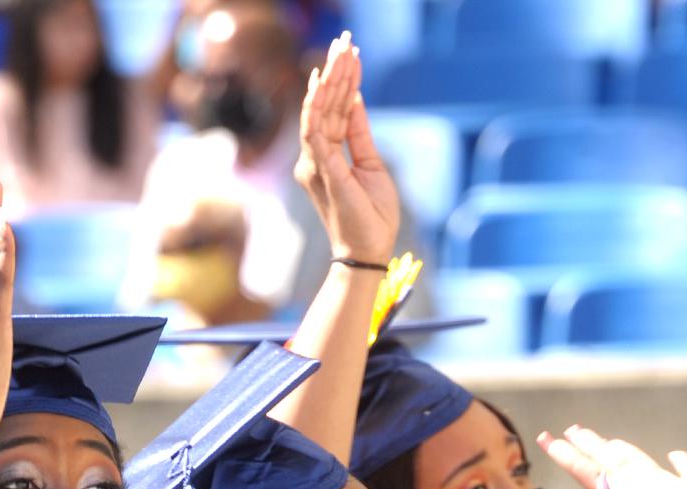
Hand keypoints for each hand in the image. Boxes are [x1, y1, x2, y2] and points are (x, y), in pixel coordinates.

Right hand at [294, 31, 398, 263]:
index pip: (333, 111)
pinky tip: (321, 81)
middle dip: (335, 71)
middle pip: (324, 105)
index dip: (342, 82)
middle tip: (345, 40)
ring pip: (319, 111)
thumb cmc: (371, 215)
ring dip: (329, 79)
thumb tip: (355, 101)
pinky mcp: (323, 171)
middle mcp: (315, 157)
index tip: (351, 54)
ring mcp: (316, 163)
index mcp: (327, 156)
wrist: (369, 250)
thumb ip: (359, 134)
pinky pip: (315, 130)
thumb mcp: (371, 165)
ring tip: (339, 51)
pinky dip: (317, 104)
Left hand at [538, 425, 686, 488]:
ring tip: (608, 442)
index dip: (571, 458)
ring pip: (645, 465)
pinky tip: (675, 454)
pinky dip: (683, 462)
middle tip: (573, 430)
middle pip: (613, 465)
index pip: (594, 476)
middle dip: (592, 448)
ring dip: (625, 453)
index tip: (548, 439)